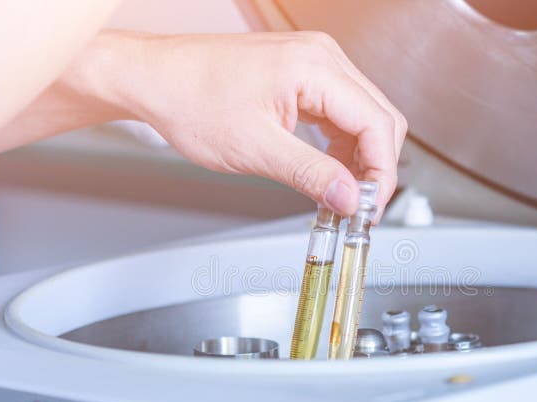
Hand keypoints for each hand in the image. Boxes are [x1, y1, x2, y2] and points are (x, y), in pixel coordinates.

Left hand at [109, 31, 406, 216]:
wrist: (155, 78)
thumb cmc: (190, 99)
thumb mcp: (255, 149)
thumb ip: (311, 174)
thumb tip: (349, 199)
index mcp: (315, 67)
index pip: (377, 123)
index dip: (381, 173)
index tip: (369, 208)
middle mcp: (322, 58)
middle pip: (379, 117)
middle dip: (375, 168)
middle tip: (358, 208)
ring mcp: (314, 63)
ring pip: (363, 116)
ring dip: (360, 159)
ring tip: (341, 195)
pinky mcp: (303, 75)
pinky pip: (340, 112)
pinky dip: (342, 146)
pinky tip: (329, 171)